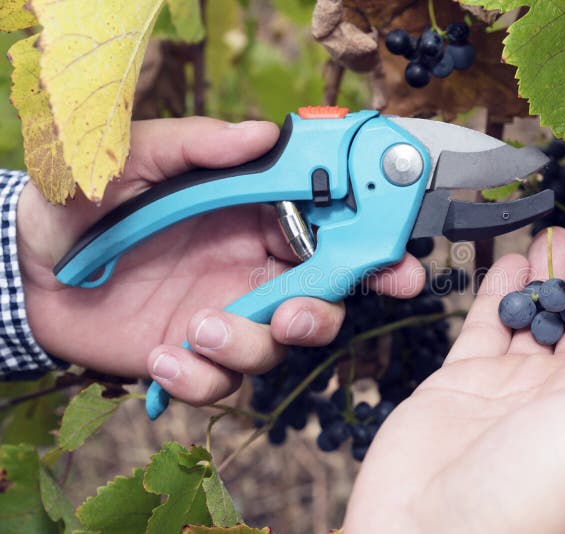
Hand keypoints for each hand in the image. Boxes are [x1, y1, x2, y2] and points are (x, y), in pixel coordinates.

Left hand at [16, 118, 423, 405]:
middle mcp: (251, 273)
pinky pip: (219, 384)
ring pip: (275, 350)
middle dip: (320, 315)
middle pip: (321, 303)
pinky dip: (198, 378)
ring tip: (196, 327)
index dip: (372, 252)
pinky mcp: (192, 358)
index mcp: (254, 221)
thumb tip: (261, 134)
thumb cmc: (84, 204)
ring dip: (247, 346)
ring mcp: (226, 318)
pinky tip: (160, 355)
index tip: (398, 268)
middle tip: (294, 313)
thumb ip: (197, 145)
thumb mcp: (134, 158)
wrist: (25, 269)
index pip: (331, 235)